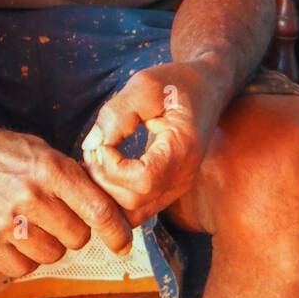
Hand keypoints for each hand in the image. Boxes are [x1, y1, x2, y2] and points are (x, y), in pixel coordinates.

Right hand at [0, 122, 133, 281]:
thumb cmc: (4, 151)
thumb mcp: (44, 151)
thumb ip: (73, 179)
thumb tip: (108, 212)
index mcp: (48, 169)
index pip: (96, 210)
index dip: (115, 231)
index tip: (123, 243)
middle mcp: (28, 195)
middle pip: (77, 237)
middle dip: (73, 230)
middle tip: (55, 216)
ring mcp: (4, 222)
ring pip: (52, 255)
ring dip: (47, 244)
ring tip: (30, 222)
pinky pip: (24, 268)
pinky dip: (24, 257)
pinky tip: (13, 234)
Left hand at [80, 63, 223, 226]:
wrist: (207, 89)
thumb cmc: (176, 83)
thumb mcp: (145, 86)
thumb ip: (117, 114)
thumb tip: (91, 145)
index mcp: (182, 149)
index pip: (142, 181)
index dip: (112, 167)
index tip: (103, 142)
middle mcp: (183, 177)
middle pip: (134, 203)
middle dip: (104, 181)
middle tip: (93, 150)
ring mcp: (177, 188)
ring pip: (134, 214)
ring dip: (107, 192)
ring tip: (98, 159)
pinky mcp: (168, 190)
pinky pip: (138, 208)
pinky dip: (116, 196)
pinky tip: (107, 168)